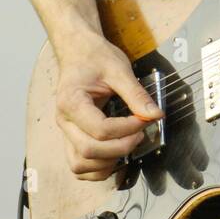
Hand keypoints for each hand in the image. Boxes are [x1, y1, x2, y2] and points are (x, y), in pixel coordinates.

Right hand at [54, 33, 163, 181]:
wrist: (78, 50)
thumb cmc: (95, 57)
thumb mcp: (119, 69)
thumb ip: (136, 94)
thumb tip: (155, 114)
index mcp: (71, 101)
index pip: (99, 129)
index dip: (126, 129)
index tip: (145, 119)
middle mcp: (64, 121)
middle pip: (88, 151)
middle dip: (120, 147)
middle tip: (140, 134)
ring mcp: (65, 131)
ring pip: (80, 164)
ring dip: (107, 162)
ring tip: (127, 144)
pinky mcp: (71, 137)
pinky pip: (79, 164)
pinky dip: (97, 168)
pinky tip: (115, 156)